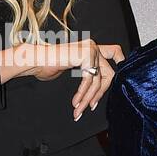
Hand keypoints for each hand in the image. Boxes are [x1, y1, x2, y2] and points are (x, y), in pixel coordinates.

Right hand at [1, 37, 124, 119]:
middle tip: (91, 106)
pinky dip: (82, 94)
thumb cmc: (48, 65)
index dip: (121, 61)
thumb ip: (88, 73)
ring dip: (88, 98)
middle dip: (100, 93)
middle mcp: (92, 46)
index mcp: (90, 47)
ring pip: (98, 80)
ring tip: (79, 110)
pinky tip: (76, 102)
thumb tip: (98, 89)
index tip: (121, 71)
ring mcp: (90, 49)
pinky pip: (89, 80)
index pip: (114, 51)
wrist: (35, 60)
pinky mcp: (85, 55)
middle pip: (109, 72)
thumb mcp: (73, 69)